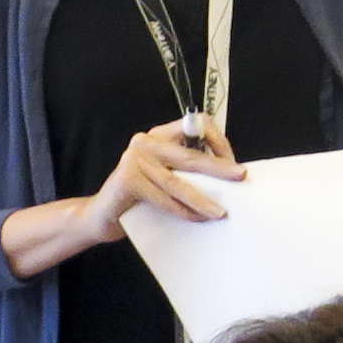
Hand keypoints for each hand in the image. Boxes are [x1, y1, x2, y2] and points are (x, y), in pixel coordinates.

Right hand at [79, 116, 245, 244]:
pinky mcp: (128, 180)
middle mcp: (146, 142)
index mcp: (160, 135)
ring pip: (179, 181)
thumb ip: (188, 169)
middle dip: (219, 168)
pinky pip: (164, 198)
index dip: (217, 141)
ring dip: (202, 199)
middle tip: (240, 177)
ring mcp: (135, 160)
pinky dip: (183, 210)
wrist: (103, 214)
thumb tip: (228, 175)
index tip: (232, 162)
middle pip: (191, 154)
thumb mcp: (167, 175)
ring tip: (220, 212)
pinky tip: (197, 218)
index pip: (196, 124)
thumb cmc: (141, 195)